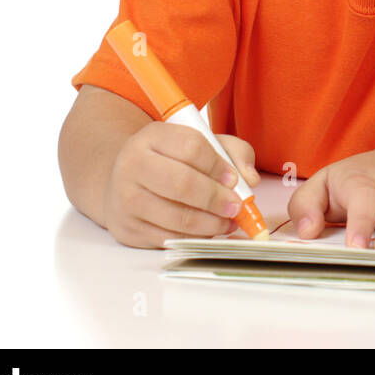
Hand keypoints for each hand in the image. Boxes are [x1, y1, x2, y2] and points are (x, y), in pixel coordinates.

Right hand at [102, 123, 259, 248]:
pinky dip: (194, 238)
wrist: (124, 180)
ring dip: (210, 223)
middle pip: (182, 183)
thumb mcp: (202, 144)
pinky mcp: (126, 227)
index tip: (233, 179)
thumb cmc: (173, 161)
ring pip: (175, 216)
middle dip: (216, 198)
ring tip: (227, 222)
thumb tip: (250, 180)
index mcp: (153, 137)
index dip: (218, 166)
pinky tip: (207, 231)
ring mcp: (125, 198)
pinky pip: (167, 238)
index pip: (191, 148)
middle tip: (236, 206)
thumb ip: (233, 153)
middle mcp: (133, 165)